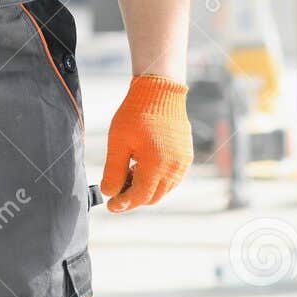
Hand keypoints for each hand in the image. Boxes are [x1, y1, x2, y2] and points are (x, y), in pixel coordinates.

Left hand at [100, 74, 191, 212]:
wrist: (159, 90)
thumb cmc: (136, 114)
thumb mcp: (118, 142)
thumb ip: (113, 171)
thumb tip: (109, 193)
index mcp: (157, 166)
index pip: (139, 197)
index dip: (122, 204)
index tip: (109, 205)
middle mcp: (174, 168)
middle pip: (152, 197)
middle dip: (133, 198)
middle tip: (116, 190)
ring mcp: (183, 163)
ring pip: (163, 190)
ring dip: (146, 189)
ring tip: (128, 174)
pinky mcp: (186, 156)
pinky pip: (172, 178)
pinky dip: (157, 180)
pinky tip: (142, 166)